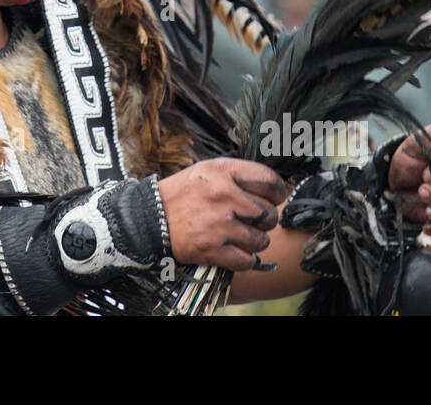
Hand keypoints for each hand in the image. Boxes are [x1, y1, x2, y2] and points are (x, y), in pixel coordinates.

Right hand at [158, 158, 289, 270]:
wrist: (149, 217)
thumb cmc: (183, 194)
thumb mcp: (208, 171)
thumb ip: (240, 176)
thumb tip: (280, 188)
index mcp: (222, 172)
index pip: (269, 180)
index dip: (279, 191)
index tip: (276, 196)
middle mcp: (222, 196)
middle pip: (268, 213)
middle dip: (264, 220)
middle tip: (252, 219)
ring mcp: (218, 224)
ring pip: (261, 240)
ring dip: (255, 241)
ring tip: (241, 235)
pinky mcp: (211, 249)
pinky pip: (247, 260)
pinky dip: (244, 259)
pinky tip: (234, 250)